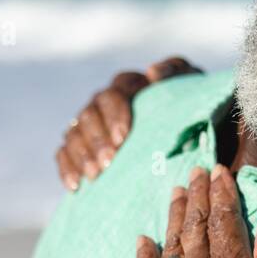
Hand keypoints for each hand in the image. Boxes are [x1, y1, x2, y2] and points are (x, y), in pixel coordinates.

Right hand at [56, 56, 201, 189]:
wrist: (190, 129)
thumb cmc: (192, 104)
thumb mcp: (191, 84)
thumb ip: (175, 72)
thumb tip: (152, 73)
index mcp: (129, 84)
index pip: (114, 94)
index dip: (115, 115)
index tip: (124, 137)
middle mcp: (105, 100)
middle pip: (90, 115)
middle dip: (98, 139)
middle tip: (110, 162)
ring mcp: (91, 122)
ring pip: (74, 133)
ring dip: (82, 155)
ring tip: (96, 175)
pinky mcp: (82, 143)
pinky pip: (64, 152)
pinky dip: (67, 168)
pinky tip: (77, 186)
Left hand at [136, 166, 256, 257]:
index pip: (226, 218)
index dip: (223, 192)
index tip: (220, 170)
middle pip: (197, 225)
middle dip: (198, 195)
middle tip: (196, 170)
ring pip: (173, 244)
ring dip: (176, 215)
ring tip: (177, 192)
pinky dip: (145, 256)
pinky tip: (143, 240)